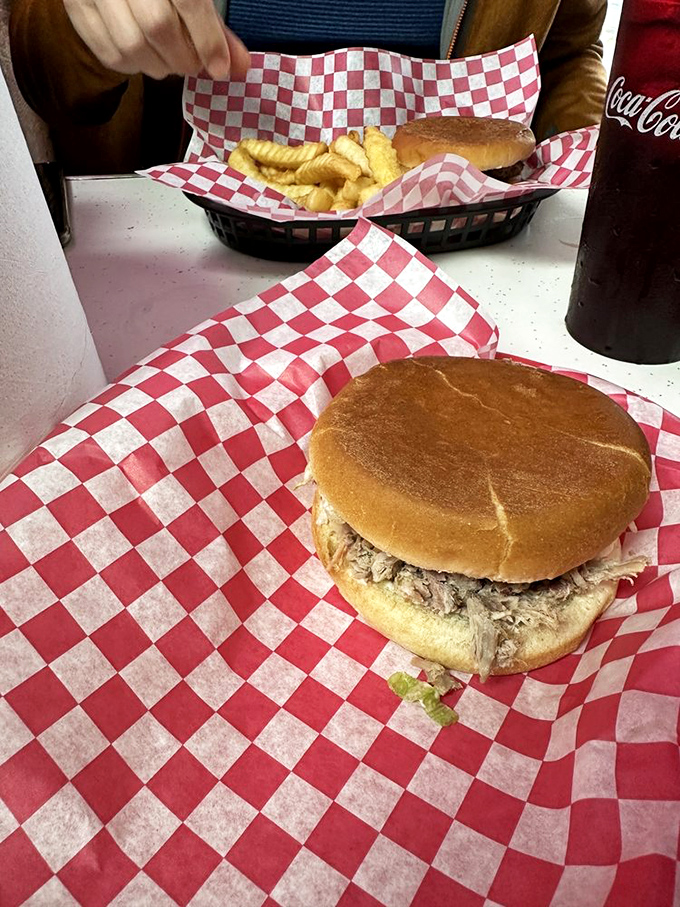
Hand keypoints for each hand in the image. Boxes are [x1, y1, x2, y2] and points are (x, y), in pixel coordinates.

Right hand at [63, 0, 249, 79]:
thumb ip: (213, 26)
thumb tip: (238, 66)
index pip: (187, 0)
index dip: (207, 39)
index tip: (220, 68)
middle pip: (157, 27)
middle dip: (183, 57)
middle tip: (193, 64)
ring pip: (130, 46)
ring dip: (158, 66)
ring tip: (169, 59)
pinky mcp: (76, 7)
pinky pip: (106, 53)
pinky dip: (132, 66)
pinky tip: (145, 57)